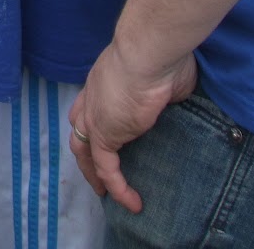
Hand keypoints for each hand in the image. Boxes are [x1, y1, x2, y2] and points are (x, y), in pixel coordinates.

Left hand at [69, 38, 196, 209]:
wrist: (147, 51)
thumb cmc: (161, 56)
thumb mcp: (163, 75)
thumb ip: (164, 90)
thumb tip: (175, 98)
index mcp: (105, 79)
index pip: (91, 103)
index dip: (95, 122)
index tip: (110, 140)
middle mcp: (94, 95)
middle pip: (79, 127)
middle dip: (87, 151)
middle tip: (99, 172)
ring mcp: (95, 115)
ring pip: (84, 150)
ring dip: (94, 173)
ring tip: (108, 193)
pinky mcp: (104, 133)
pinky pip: (106, 167)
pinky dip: (117, 187)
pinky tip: (132, 202)